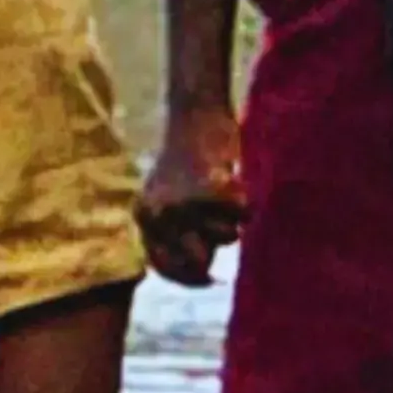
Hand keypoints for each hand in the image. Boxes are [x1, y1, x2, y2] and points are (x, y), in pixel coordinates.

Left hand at [138, 103, 246, 286]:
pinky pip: (242, 215)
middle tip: (223, 226)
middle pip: (197, 260)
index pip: (163, 266)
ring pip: (225, 238)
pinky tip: (237, 183)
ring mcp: (184, 204)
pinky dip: (247, 203)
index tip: (209, 279)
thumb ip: (176, 233)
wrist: (194, 113)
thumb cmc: (187, 158)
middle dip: (215, 249)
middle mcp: (159, 214)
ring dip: (233, 222)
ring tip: (225, 194)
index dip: (187, 277)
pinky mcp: (210, 190)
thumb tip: (201, 272)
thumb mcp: (168, 197)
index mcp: (144, 217)